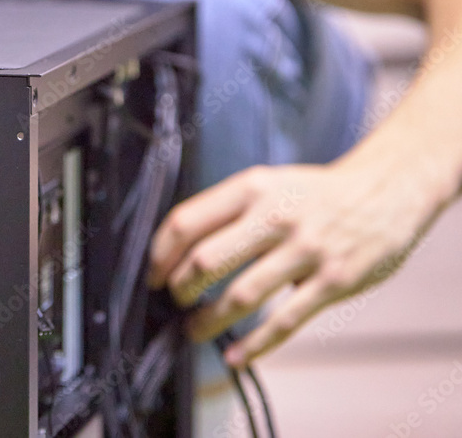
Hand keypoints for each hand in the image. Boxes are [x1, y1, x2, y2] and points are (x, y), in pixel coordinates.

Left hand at [147, 161, 434, 366]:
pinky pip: (285, 321)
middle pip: (205, 260)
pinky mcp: (333, 281)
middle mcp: (275, 217)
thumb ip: (228, 212)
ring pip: (241, 296)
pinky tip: (236, 355)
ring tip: (194, 331)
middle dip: (180, 289)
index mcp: (251, 189)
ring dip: (208, 321)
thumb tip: (178, 250)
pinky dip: (255, 346)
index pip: (185, 222)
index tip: (153, 275)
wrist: (386, 190)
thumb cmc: (315, 193)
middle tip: (175, 301)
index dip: (159, 255)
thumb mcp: (267, 184)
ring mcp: (305, 250)